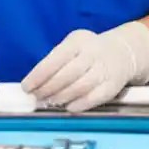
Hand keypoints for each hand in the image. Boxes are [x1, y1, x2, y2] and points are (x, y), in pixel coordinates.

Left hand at [21, 21, 148, 111]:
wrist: (122, 53)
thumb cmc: (88, 51)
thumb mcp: (72, 46)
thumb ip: (55, 61)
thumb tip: (34, 83)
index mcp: (78, 41)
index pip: (55, 59)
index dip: (39, 75)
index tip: (27, 87)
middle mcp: (92, 54)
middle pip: (66, 74)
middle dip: (48, 88)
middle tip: (37, 97)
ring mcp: (104, 70)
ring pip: (79, 87)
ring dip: (61, 97)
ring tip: (50, 102)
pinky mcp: (112, 86)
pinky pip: (94, 98)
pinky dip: (79, 104)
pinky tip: (68, 107)